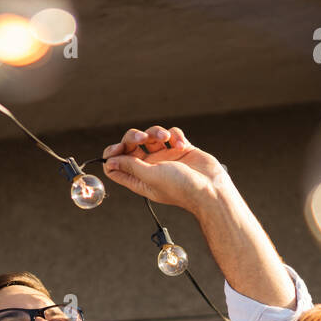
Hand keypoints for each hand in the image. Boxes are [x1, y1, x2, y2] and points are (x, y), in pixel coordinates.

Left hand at [102, 124, 225, 213]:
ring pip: (151, 136)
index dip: (113, 155)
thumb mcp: (151, 176)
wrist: (210, 188)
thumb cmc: (181, 187)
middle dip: (134, 137)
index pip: (116, 167)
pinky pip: (172, 134)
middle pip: (131, 146)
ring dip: (156, 132)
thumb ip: (130, 167)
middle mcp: (150, 168)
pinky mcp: (180, 149)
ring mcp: (165, 158)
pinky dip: (175, 135)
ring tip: (166, 138)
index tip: (118, 149)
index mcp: (139, 179)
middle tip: (142, 138)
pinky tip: (182, 144)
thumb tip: (110, 162)